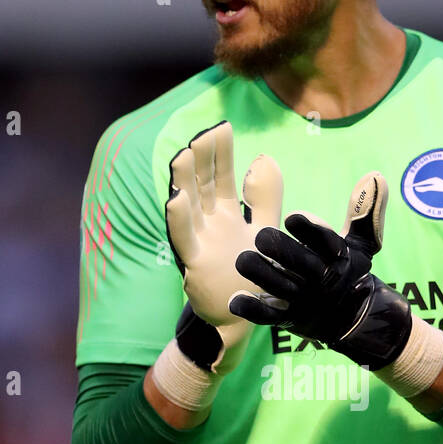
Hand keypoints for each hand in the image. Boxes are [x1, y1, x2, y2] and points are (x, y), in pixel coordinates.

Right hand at [166, 120, 281, 372]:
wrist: (243, 317)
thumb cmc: (252, 275)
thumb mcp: (265, 229)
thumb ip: (265, 196)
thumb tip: (262, 157)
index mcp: (226, 214)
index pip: (221, 176)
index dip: (221, 153)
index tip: (222, 126)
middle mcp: (209, 224)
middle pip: (203, 185)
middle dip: (201, 160)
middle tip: (203, 134)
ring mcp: (199, 242)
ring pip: (188, 206)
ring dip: (184, 182)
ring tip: (183, 155)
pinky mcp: (193, 264)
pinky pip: (184, 239)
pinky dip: (179, 219)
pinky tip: (177, 199)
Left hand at [230, 171, 411, 370]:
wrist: (352, 320)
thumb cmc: (349, 271)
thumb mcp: (362, 244)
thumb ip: (364, 212)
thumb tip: (374, 175)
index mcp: (337, 257)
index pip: (325, 241)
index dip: (310, 230)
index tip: (293, 217)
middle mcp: (320, 279)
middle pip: (301, 264)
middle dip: (281, 250)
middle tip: (261, 236)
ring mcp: (303, 301)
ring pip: (280, 287)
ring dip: (260, 274)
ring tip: (243, 260)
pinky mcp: (288, 319)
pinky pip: (268, 316)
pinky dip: (252, 309)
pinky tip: (235, 300)